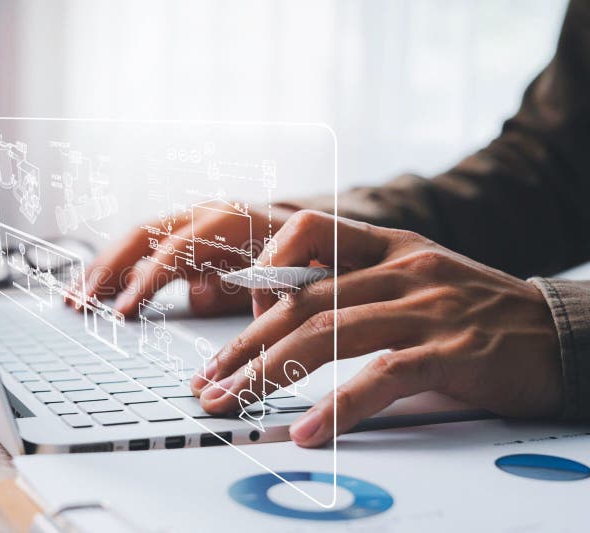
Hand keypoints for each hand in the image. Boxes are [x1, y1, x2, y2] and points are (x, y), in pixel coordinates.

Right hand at [85, 203, 295, 316]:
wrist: (310, 228)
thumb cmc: (301, 253)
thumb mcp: (287, 269)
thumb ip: (248, 285)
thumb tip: (200, 296)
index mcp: (228, 220)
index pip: (176, 248)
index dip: (147, 280)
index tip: (124, 311)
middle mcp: (202, 214)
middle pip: (142, 236)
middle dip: (107, 270)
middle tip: (80, 305)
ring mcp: (189, 222)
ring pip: (135, 241)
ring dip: (102, 270)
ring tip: (73, 300)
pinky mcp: (182, 237)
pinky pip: (143, 251)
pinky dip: (118, 271)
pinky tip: (96, 292)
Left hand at [190, 210, 561, 446]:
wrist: (564, 331)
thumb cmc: (480, 310)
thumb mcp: (417, 278)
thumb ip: (360, 285)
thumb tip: (292, 311)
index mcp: (389, 245)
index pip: (306, 232)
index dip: (260, 268)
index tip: (230, 311)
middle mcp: (402, 270)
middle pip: (301, 299)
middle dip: (245, 343)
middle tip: (209, 380)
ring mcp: (426, 309)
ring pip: (327, 332)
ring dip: (269, 372)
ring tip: (232, 402)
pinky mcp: (451, 354)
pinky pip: (381, 377)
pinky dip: (339, 407)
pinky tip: (311, 432)